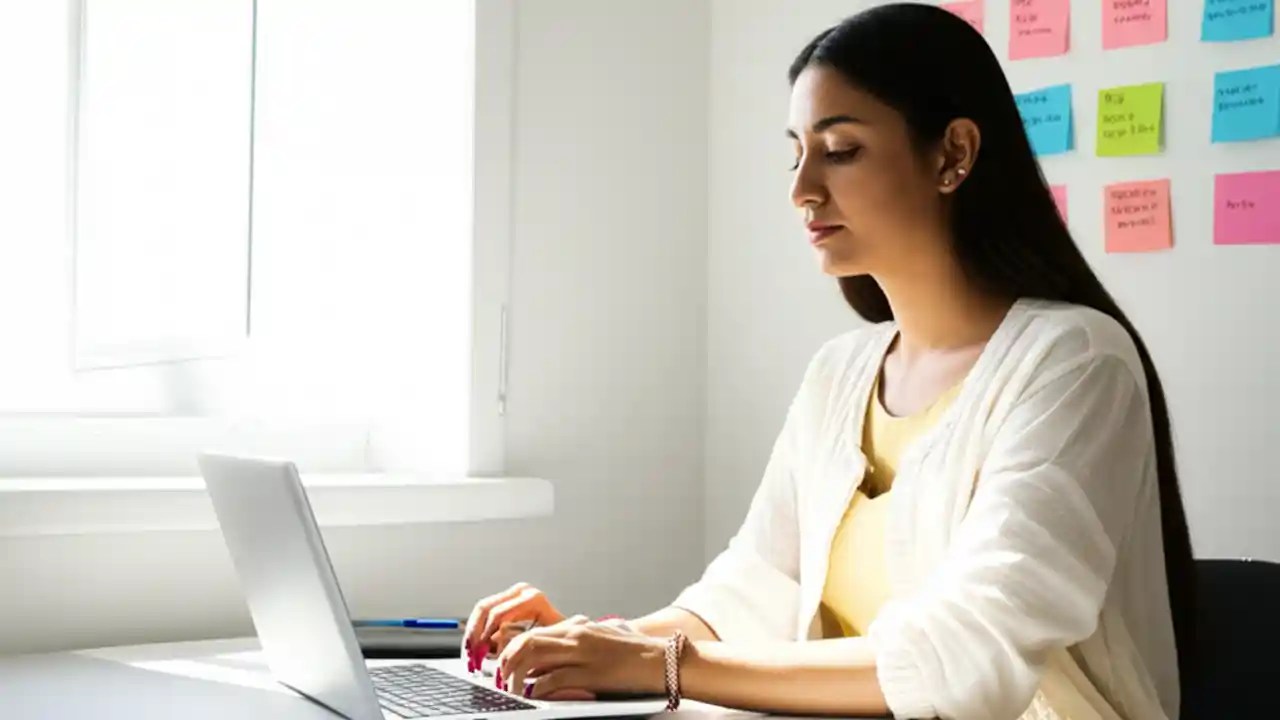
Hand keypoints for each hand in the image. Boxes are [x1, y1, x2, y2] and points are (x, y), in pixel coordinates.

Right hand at [462, 583, 565, 670]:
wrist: (571, 637)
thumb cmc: (561, 642)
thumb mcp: (541, 645)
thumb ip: (515, 645)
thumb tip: (491, 648)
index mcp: (533, 599)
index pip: (498, 614)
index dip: (485, 636)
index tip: (480, 654)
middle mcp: (522, 592)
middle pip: (485, 608)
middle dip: (474, 634)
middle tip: (471, 655)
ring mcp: (514, 594)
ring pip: (481, 610)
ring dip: (473, 633)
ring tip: (471, 654)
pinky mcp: (507, 601)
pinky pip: (485, 614)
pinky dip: (478, 632)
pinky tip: (477, 648)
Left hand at [497, 617, 666, 701]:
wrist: (663, 660)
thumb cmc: (635, 654)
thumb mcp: (602, 640)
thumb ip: (576, 644)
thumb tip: (551, 659)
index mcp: (577, 628)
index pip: (533, 633)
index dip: (512, 650)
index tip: (504, 666)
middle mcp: (576, 636)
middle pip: (526, 642)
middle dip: (506, 662)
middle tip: (500, 679)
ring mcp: (582, 655)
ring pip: (532, 657)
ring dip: (514, 675)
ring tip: (510, 690)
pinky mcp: (589, 674)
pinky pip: (551, 680)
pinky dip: (536, 690)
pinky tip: (532, 697)